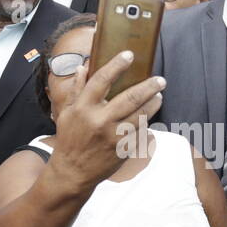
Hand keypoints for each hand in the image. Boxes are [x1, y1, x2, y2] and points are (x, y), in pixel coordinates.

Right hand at [49, 52, 165, 191]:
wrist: (72, 171)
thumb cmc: (69, 139)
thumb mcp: (66, 113)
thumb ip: (76, 89)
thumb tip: (82, 66)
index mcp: (83, 108)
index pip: (101, 80)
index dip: (116, 65)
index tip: (129, 54)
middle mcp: (99, 120)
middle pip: (130, 97)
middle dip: (149, 86)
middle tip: (160, 80)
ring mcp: (113, 136)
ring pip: (140, 115)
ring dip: (153, 103)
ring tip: (159, 95)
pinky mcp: (122, 149)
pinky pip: (140, 132)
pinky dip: (146, 122)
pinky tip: (149, 115)